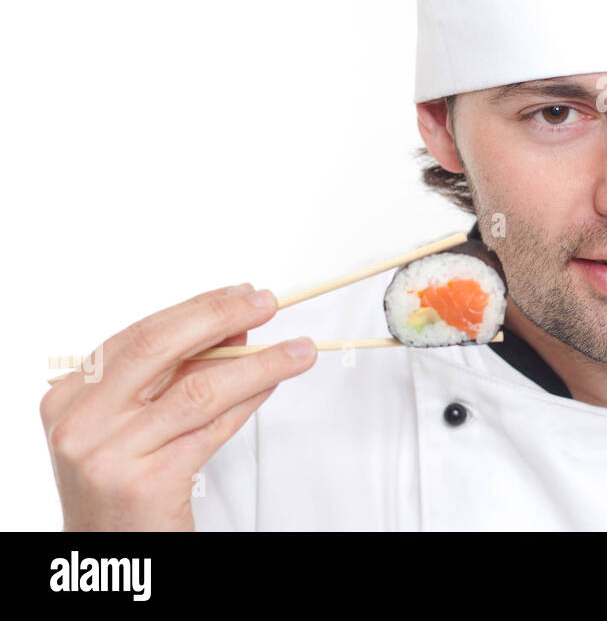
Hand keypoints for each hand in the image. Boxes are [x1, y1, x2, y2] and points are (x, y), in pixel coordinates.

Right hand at [40, 284, 316, 530]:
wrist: (109, 552)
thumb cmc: (122, 481)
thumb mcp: (134, 420)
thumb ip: (176, 373)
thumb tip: (234, 327)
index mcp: (70, 396)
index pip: (140, 334)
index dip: (197, 309)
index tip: (239, 293)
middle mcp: (81, 422)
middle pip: (159, 347)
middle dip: (220, 317)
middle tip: (265, 304)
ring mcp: (109, 454)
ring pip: (198, 388)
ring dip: (257, 364)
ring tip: (296, 351)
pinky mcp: (147, 483)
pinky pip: (212, 429)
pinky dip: (249, 401)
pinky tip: (272, 385)